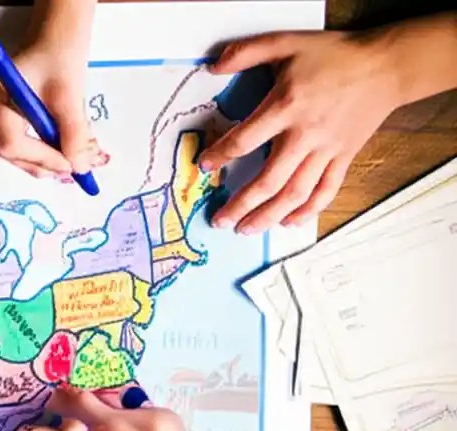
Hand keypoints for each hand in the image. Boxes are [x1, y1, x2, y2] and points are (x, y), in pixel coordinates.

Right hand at [0, 15, 105, 179]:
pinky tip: (57, 150)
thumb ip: (74, 135)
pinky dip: (36, 150)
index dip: (44, 159)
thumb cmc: (58, 56)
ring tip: (70, 159)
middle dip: (45, 163)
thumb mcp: (70, 97)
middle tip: (74, 167)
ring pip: (12, 150)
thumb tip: (80, 166)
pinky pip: (12, 141)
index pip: (13, 144)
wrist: (52, 39)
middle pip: (10, 151)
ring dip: (42, 160)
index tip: (71, 166)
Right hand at [22, 387, 201, 430]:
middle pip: (105, 403)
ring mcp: (166, 417)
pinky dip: (132, 424)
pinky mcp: (174, 418)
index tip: (54, 400)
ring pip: (122, 406)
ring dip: (114, 421)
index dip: (66, 400)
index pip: (86, 403)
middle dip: (94, 419)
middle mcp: (150, 420)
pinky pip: (140, 411)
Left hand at [200, 31, 400, 232]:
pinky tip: (289, 223)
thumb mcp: (286, 43)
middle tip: (220, 220)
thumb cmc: (333, 55)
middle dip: (241, 205)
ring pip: (296, 193)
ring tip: (247, 229)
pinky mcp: (344, 157)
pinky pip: (326, 190)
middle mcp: (306, 135)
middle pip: (269, 180)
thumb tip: (213, 66)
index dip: (221, 155)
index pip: (245, 140)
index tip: (205, 166)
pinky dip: (308, 211)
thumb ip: (246, 53)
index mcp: (286, 107)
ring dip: (269, 216)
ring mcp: (327, 150)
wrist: (384, 66)